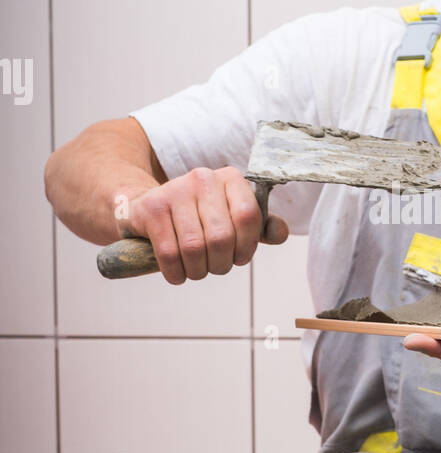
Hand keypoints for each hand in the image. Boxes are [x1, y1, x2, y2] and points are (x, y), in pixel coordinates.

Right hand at [119, 166, 287, 284]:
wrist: (147, 208)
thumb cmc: (198, 217)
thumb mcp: (231, 217)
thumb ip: (260, 226)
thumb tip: (281, 233)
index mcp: (230, 178)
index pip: (249, 216)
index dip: (247, 246)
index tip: (239, 258)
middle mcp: (203, 178)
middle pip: (222, 237)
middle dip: (221, 264)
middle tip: (215, 267)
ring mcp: (175, 190)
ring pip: (195, 248)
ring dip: (198, 271)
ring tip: (196, 270)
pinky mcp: (152, 208)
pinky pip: (169, 253)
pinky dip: (176, 273)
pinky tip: (177, 274)